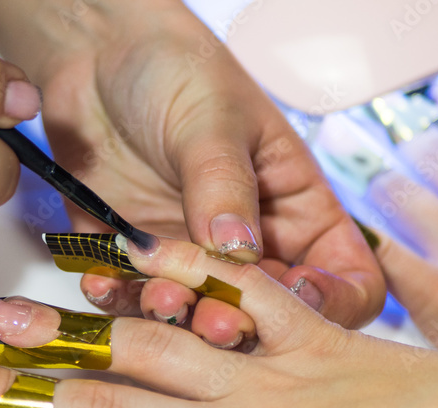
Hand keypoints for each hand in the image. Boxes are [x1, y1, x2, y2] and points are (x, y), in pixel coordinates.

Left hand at [0, 0, 384, 347]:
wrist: (94, 54)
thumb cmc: (175, 70)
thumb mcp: (213, 120)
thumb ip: (224, 188)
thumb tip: (239, 252)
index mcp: (295, 211)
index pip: (344, 281)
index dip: (329, 302)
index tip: (291, 299)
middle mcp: (246, 247)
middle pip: (263, 317)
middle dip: (240, 324)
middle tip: (213, 320)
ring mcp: (187, 258)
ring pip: (193, 319)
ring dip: (176, 322)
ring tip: (157, 301)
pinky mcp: (129, 261)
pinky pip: (127, 299)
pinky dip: (117, 302)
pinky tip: (103, 284)